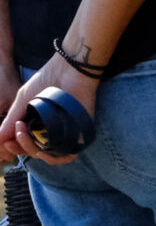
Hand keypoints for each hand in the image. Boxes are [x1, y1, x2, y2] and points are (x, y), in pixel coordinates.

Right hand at [0, 50, 97, 165]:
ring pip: (48, 155)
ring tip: (24, 134)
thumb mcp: (22, 100)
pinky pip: (67, 153)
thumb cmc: (46, 80)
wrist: (68, 70)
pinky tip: (45, 148)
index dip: (14, 146)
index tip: (6, 142)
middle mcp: (51, 130)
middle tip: (18, 131)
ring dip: (32, 150)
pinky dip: (56, 156)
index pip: (25, 143)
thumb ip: (10, 120)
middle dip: (21, 146)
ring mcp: (64, 133)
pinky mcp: (79, 133)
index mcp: (37, 124)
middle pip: (35, 150)